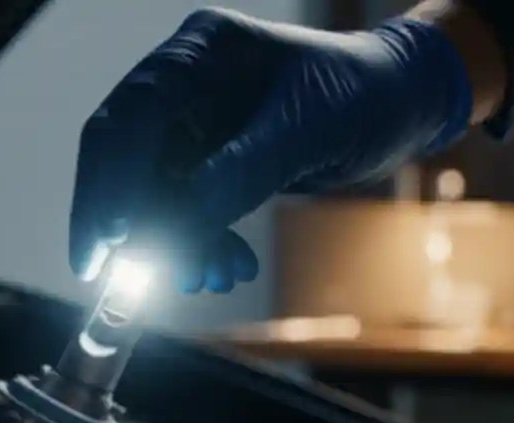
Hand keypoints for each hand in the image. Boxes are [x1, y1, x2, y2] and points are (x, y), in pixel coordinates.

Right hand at [69, 8, 472, 292]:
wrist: (403, 104)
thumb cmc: (364, 95)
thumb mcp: (303, 133)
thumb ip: (237, 175)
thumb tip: (171, 229)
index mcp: (202, 50)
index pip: (131, 117)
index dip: (111, 182)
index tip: (109, 243)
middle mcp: (187, 80)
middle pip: (126, 156)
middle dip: (128, 223)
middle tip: (123, 282)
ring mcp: (197, 118)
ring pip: (156, 190)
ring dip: (174, 242)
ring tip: (207, 278)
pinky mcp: (212, 154)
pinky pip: (185, 205)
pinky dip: (199, 241)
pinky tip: (224, 267)